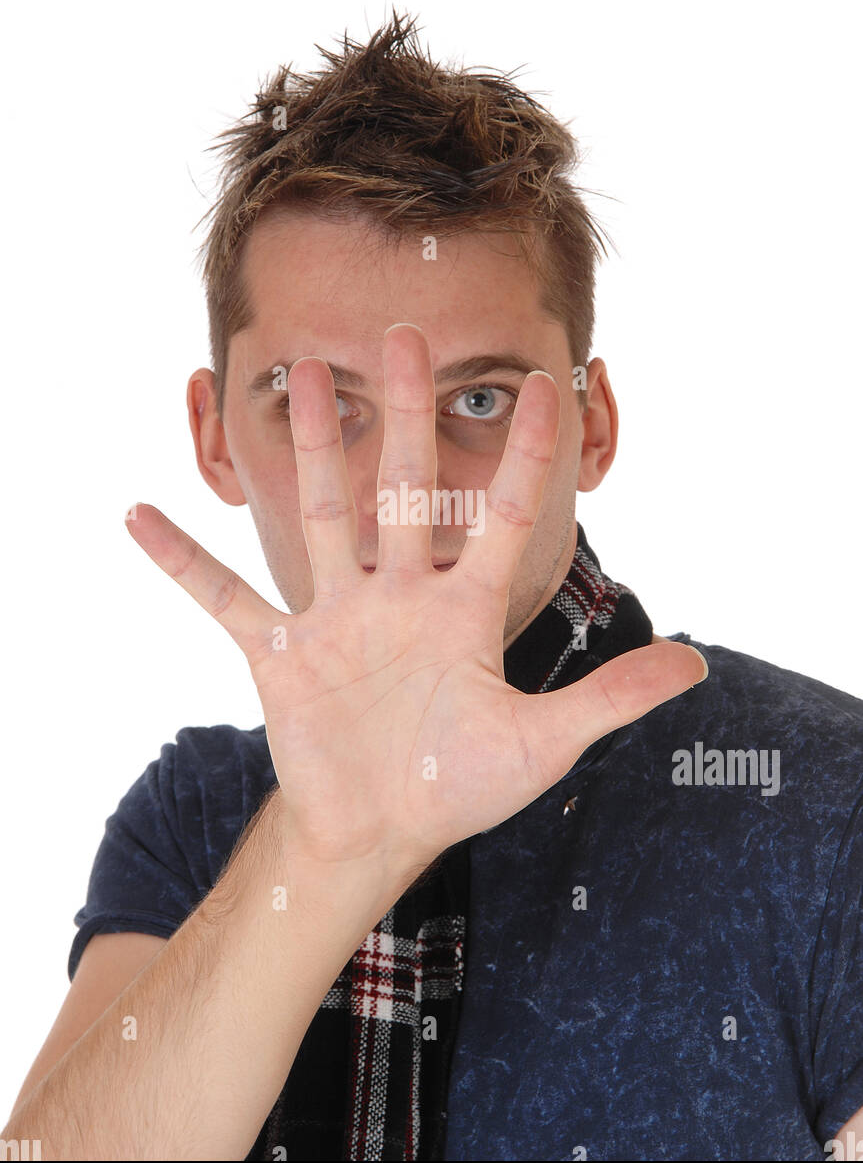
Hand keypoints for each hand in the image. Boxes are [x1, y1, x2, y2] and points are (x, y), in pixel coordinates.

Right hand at [125, 324, 705, 880]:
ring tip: (292, 376)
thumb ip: (610, 701)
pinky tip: (136, 513)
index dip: (521, 454)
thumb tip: (699, 666)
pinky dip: (180, 560)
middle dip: (403, 414)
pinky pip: (224, 596)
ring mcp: (337, 619)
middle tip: (406, 332)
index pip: (497, 516)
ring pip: (319, 515)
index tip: (541, 384)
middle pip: (401, 489)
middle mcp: (399, 596)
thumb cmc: (460, 786)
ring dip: (306, 449)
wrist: (379, 831)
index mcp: (464, 612)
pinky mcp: (281, 654)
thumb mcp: (541, 745)